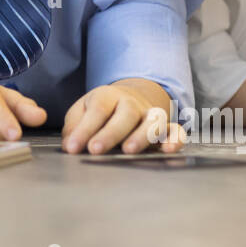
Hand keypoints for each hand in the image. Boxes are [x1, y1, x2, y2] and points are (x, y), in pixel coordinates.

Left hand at [61, 83, 184, 154]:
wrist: (129, 99)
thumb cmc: (100, 110)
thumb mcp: (81, 112)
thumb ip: (74, 128)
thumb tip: (69, 146)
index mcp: (107, 96)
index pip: (97, 110)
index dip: (84, 129)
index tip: (72, 148)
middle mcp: (131, 103)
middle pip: (125, 114)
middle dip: (110, 133)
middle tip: (95, 150)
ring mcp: (150, 114)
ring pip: (152, 121)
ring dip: (142, 136)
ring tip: (129, 150)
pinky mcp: (166, 127)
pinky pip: (176, 131)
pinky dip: (175, 139)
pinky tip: (167, 150)